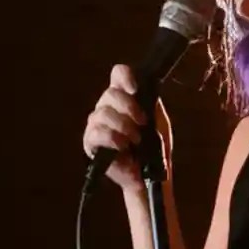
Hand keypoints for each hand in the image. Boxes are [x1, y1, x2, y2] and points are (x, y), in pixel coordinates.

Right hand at [81, 64, 171, 191]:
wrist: (149, 174)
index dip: (125, 76)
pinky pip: (98, 132)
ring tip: (135, 140)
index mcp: (124, 97)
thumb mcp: (158, 119)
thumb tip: (146, 85)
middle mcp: (107, 106)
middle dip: (129, 107)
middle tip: (142, 122)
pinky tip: (123, 147)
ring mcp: (96, 123)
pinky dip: (113, 138)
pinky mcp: (90, 141)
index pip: (118, 74)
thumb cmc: (153, 146)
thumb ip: (151, 101)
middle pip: (110, 93)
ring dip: (124, 126)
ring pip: (103, 112)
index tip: (135, 89)